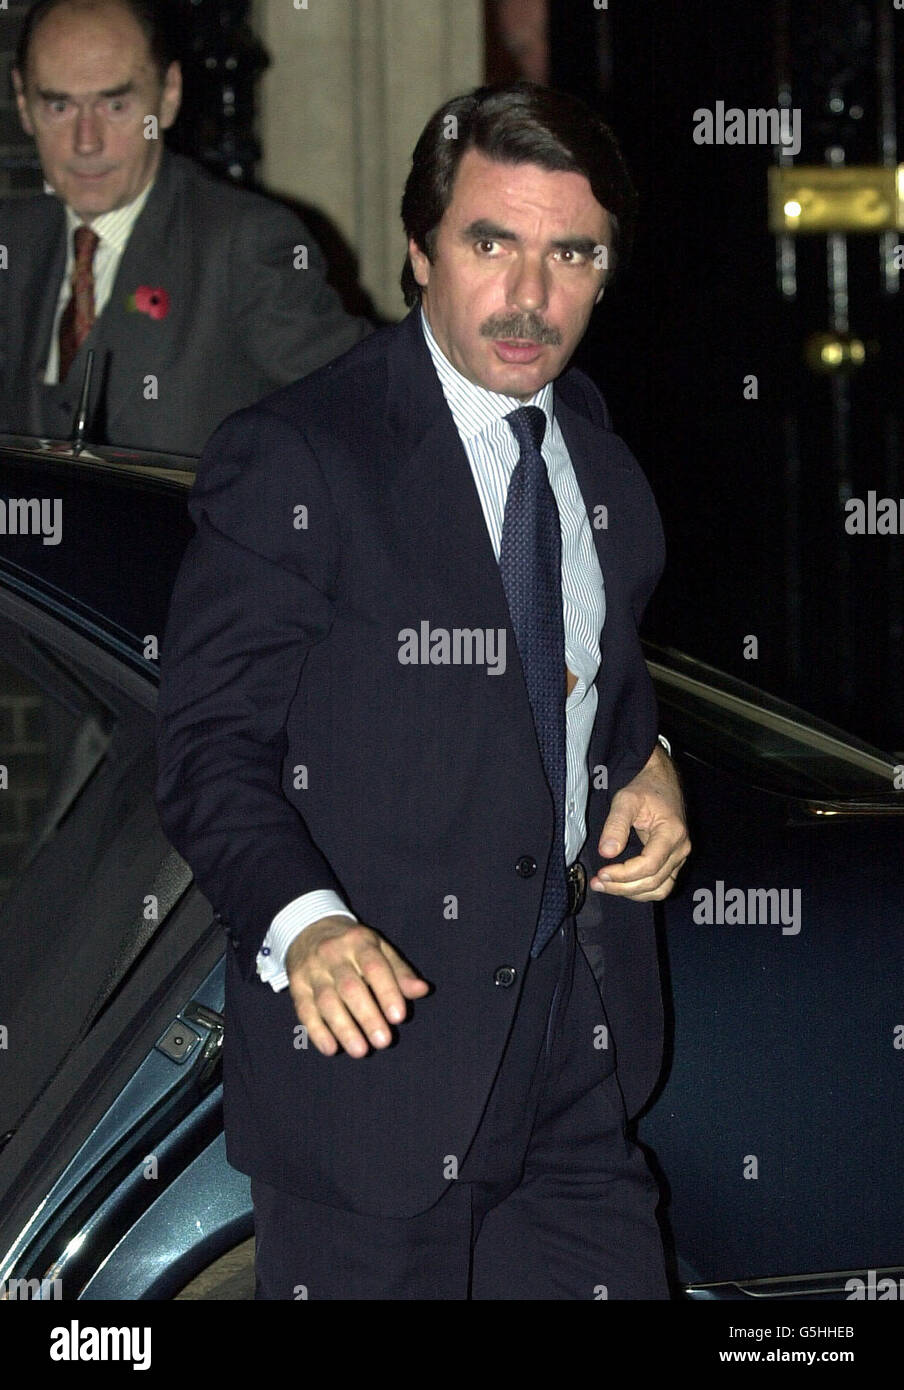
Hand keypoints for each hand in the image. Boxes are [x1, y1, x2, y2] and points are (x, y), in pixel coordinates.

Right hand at [286, 915, 430, 1057]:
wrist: (309, 929)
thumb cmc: (353, 946)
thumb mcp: (379, 949)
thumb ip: (400, 971)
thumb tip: (423, 990)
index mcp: (359, 942)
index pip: (374, 967)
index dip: (387, 992)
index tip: (398, 1017)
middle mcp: (333, 955)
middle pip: (350, 987)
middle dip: (367, 1016)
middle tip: (383, 1041)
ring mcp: (312, 970)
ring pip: (327, 1001)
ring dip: (343, 1028)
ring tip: (360, 1051)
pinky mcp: (297, 986)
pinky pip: (305, 1010)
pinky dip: (317, 1031)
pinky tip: (330, 1048)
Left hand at [589, 742, 690, 900]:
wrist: (660, 780)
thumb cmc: (644, 788)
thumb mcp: (625, 800)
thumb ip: (615, 825)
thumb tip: (607, 852)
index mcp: (672, 833)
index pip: (650, 865)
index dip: (624, 874)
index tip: (602, 873)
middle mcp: (681, 849)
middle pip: (653, 881)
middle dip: (623, 886)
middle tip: (598, 882)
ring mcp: (679, 857)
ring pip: (659, 888)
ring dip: (632, 892)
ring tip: (605, 886)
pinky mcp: (673, 861)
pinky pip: (661, 885)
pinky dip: (642, 890)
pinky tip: (621, 886)